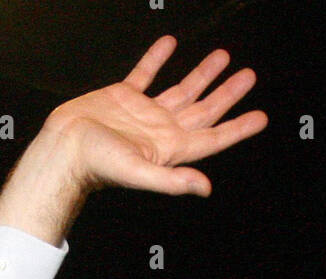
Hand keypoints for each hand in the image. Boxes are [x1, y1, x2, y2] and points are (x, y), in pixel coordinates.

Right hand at [0, 37, 267, 243]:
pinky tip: (171, 44)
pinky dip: (158, 58)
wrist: (64, 147)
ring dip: (203, 74)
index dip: (239, 128)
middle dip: (228, 93)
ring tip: (223, 57)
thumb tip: (206, 187)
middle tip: (249, 76)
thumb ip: (174, 180)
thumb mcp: (140, 173)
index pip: (214, 137)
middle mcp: (163, 130)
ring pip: (182, 89)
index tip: (261, 117)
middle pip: (205, 109)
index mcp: (172, 148)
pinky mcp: (123, 96)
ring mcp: (145, 113)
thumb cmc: (98, 164)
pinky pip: (146, 73)